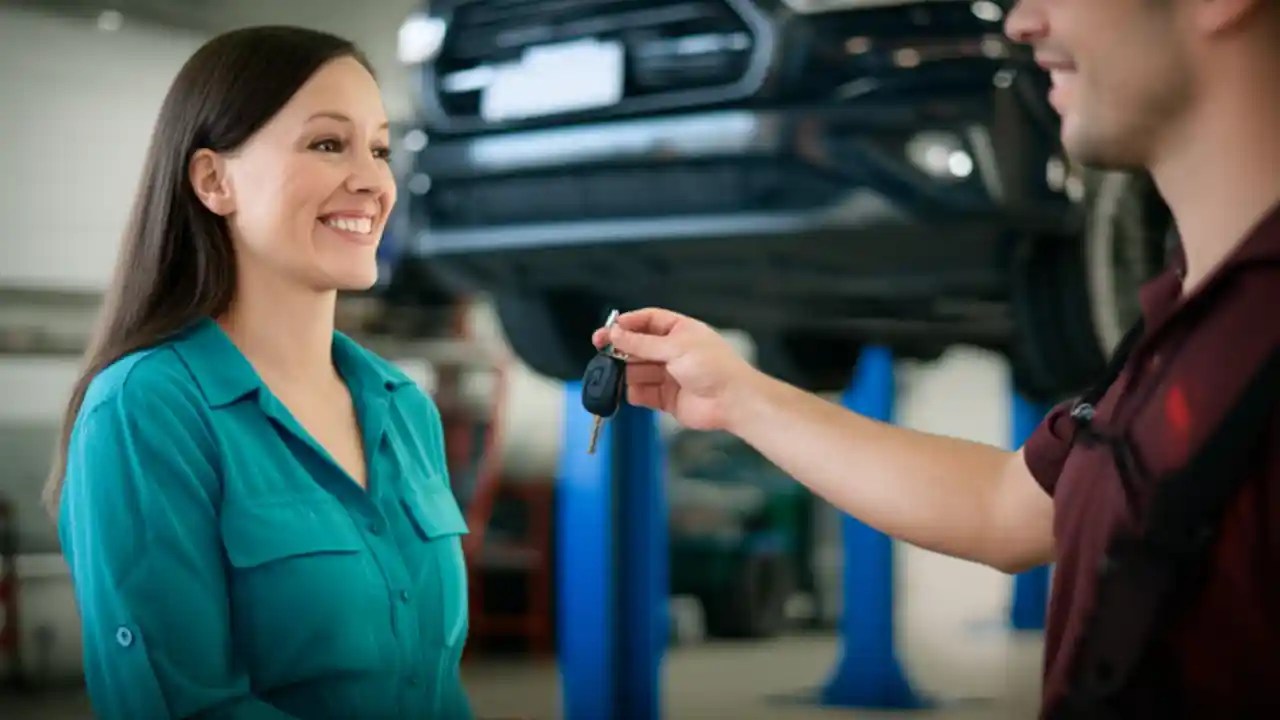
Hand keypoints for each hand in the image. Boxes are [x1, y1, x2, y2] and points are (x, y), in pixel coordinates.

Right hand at [591, 308, 760, 430]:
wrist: (732, 401)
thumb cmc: (714, 367)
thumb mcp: (675, 347)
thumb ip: (642, 343)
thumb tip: (616, 334)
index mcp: (680, 331)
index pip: (648, 321)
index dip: (627, 324)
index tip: (608, 329)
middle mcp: (674, 352)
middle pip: (639, 347)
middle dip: (621, 349)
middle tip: (601, 350)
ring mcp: (670, 375)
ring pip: (638, 371)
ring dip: (625, 373)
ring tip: (614, 374)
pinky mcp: (667, 398)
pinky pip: (644, 393)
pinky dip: (634, 393)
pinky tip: (630, 392)